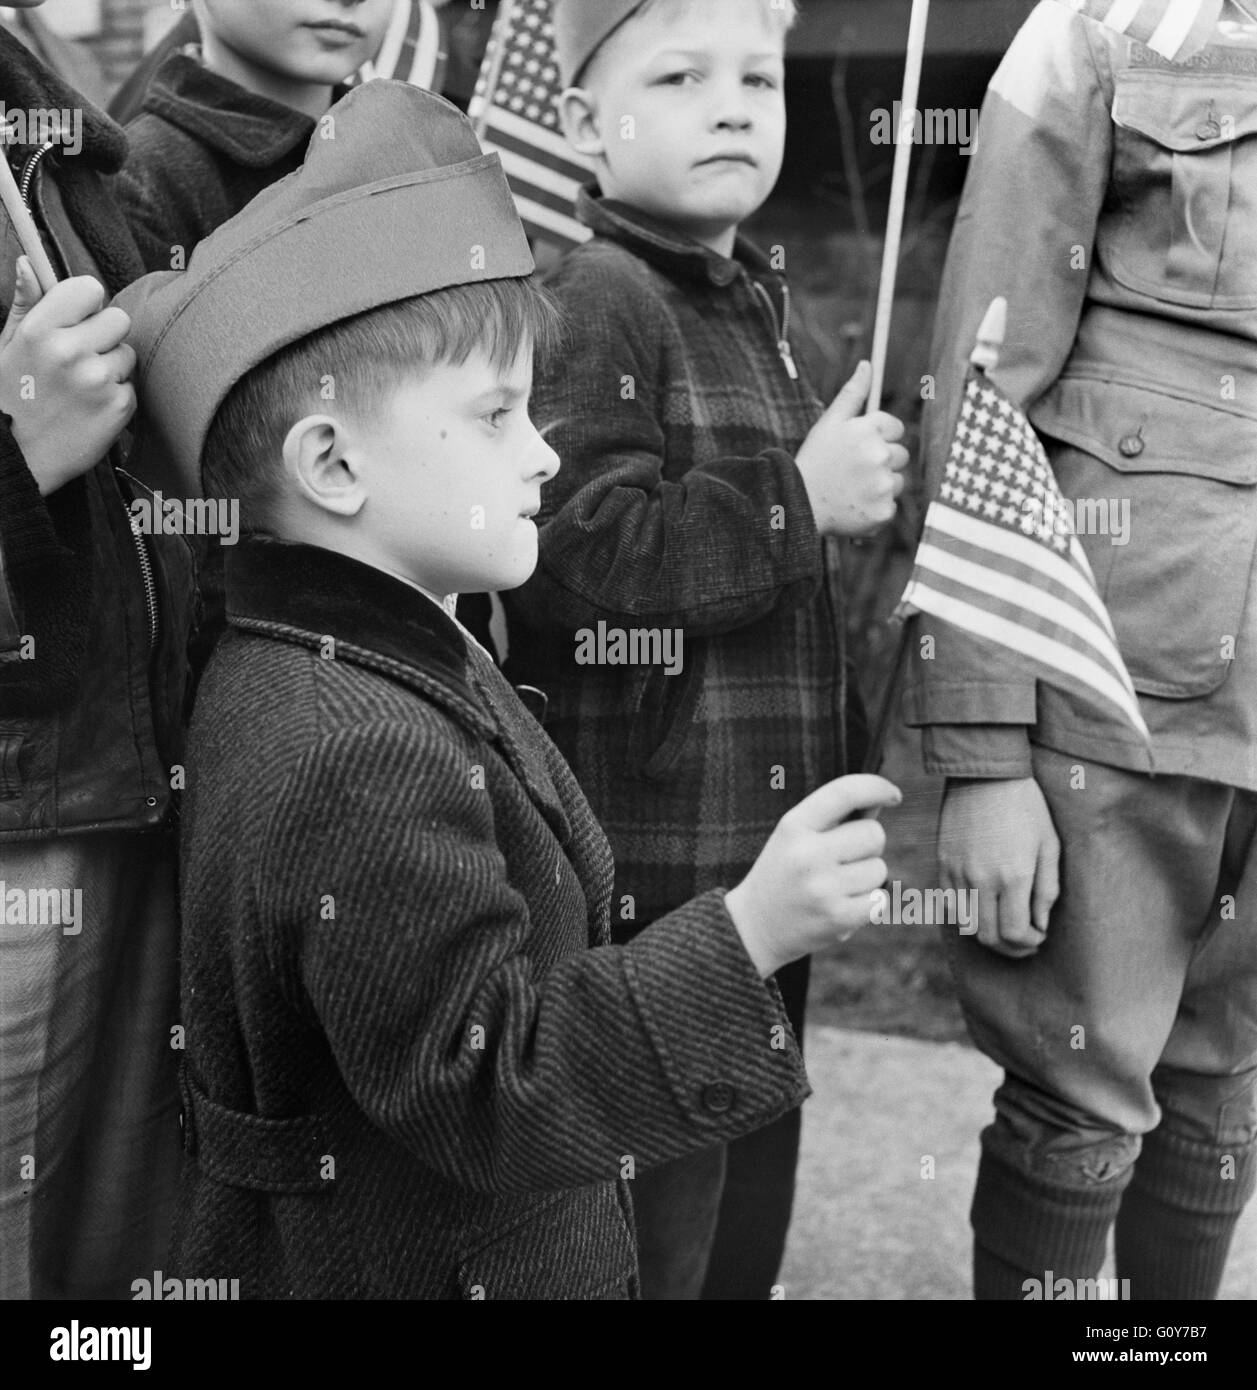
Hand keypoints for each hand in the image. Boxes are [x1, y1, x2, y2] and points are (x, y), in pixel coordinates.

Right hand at [0, 258, 135, 494]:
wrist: (18, 456)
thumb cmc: (12, 395)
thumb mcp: (8, 345)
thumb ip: (27, 304)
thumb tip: (29, 263)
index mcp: (41, 329)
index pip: (90, 289)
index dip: (88, 304)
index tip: (79, 320)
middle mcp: (70, 351)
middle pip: (119, 319)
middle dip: (105, 336)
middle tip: (82, 358)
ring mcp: (97, 380)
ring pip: (127, 355)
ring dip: (111, 368)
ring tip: (82, 387)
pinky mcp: (118, 407)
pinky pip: (131, 387)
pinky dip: (116, 397)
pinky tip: (90, 408)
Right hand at [726, 774, 901, 977]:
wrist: (754, 926)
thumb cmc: (786, 872)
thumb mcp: (797, 836)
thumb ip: (837, 816)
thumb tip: (883, 799)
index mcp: (793, 826)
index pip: (844, 792)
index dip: (876, 787)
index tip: (894, 795)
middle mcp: (806, 854)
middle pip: (874, 834)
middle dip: (867, 845)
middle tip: (842, 860)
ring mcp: (822, 888)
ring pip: (879, 869)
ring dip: (866, 878)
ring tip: (836, 887)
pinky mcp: (837, 919)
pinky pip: (879, 900)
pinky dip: (868, 904)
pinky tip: (842, 906)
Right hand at [796, 360, 909, 536]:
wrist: (797, 505)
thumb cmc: (814, 460)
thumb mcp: (829, 423)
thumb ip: (852, 393)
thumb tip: (868, 364)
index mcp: (868, 430)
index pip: (896, 428)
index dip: (880, 438)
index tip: (862, 449)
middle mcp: (879, 455)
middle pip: (901, 455)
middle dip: (882, 461)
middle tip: (853, 472)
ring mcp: (882, 485)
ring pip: (898, 481)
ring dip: (881, 485)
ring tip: (853, 490)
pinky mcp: (883, 511)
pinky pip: (891, 506)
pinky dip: (876, 508)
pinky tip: (855, 506)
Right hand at [937, 777, 1060, 958]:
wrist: (986, 773)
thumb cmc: (1027, 807)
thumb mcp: (1049, 846)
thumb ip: (1047, 890)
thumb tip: (1040, 924)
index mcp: (1014, 876)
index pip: (1016, 933)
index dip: (1029, 943)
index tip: (1039, 936)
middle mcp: (981, 879)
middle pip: (988, 937)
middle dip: (1009, 948)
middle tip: (1023, 942)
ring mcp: (957, 872)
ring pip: (965, 925)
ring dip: (985, 935)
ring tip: (1002, 929)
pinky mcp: (942, 863)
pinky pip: (949, 904)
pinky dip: (965, 916)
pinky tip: (982, 908)